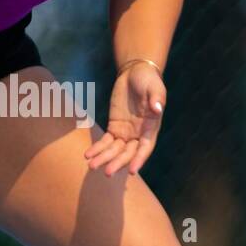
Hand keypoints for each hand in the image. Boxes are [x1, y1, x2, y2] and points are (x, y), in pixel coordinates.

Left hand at [83, 63, 165, 177]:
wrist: (135, 73)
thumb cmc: (148, 80)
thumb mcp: (155, 86)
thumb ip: (156, 98)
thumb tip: (158, 108)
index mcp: (151, 128)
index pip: (145, 148)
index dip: (139, 160)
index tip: (132, 171)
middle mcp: (139, 134)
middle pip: (128, 153)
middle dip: (118, 163)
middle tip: (107, 172)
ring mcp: (126, 132)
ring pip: (115, 150)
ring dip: (104, 158)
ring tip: (91, 166)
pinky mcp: (114, 127)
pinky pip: (106, 141)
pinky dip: (98, 148)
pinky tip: (88, 155)